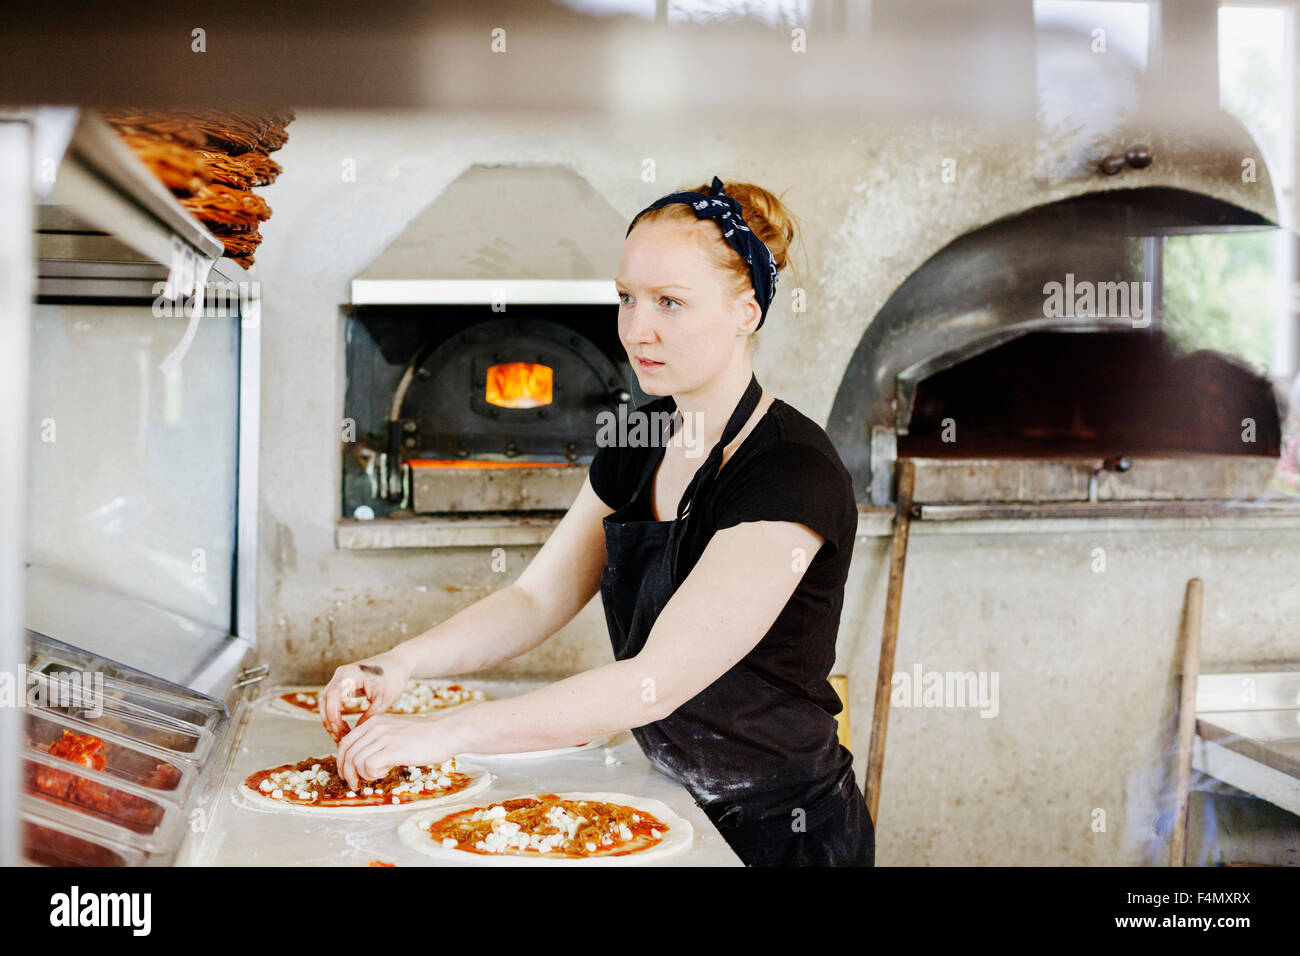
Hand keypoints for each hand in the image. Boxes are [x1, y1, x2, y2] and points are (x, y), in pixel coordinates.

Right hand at [318, 651, 411, 743]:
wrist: (399, 663)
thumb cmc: (394, 678)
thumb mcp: (384, 700)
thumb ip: (369, 716)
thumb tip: (355, 734)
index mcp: (352, 674)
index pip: (333, 695)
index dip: (333, 715)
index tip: (340, 731)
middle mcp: (342, 673)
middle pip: (325, 699)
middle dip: (329, 720)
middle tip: (338, 738)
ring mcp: (341, 677)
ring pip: (326, 701)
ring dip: (330, 718)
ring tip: (340, 735)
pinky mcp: (343, 682)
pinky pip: (333, 700)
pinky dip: (335, 713)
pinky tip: (342, 727)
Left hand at [335, 713, 459, 789]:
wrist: (447, 732)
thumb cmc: (426, 736)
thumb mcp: (396, 731)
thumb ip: (379, 741)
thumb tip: (364, 760)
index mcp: (374, 722)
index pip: (345, 743)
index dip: (343, 762)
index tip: (349, 774)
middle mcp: (375, 727)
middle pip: (346, 753)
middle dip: (347, 773)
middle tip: (356, 784)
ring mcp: (383, 737)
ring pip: (355, 761)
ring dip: (363, 775)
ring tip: (378, 775)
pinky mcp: (393, 749)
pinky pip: (368, 766)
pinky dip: (373, 774)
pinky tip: (386, 772)